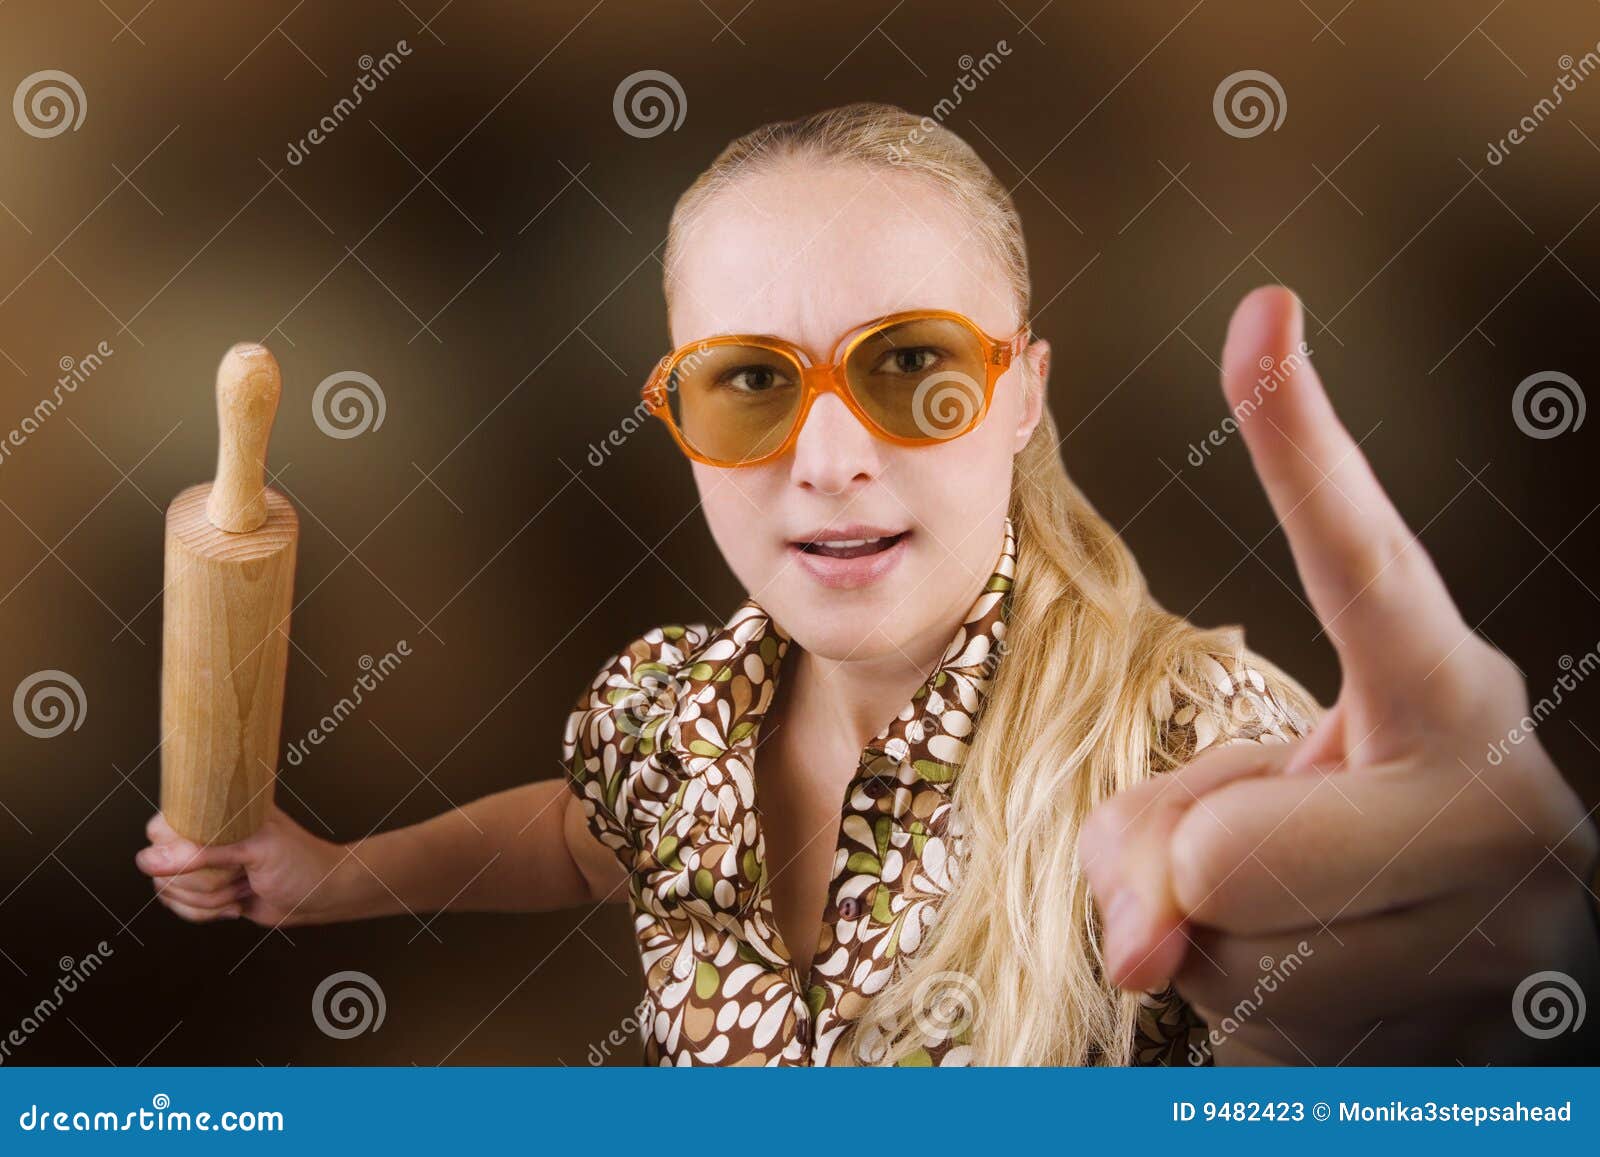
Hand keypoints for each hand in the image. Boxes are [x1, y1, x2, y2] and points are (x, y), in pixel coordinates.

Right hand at [136, 804, 350, 926]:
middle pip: (161, 866)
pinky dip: (208, 913)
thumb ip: (205, 852)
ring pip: (169, 891)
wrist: (321, 896)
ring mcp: (202, 866)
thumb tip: (151, 860)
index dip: (172, 851)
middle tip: (240, 874)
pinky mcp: (205, 891)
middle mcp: (203, 836)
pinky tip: (237, 903)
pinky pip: (181, 908)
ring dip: (210, 899)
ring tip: (244, 886)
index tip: (204, 862)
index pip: (161, 827)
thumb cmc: (301, 863)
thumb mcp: (257, 850)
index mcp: (217, 812)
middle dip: (202, 881)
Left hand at [1081, 286, 1599, 1063]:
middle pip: (1227, 853)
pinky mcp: (1480, 1037)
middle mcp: (1499, 794)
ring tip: (1308, 926)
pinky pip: (1260, 1030)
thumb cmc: (1327, 864)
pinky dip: (1243, 1018)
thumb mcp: (1232, 804)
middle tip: (1257, 860)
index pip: (1359, 556)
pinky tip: (1324, 994)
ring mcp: (1506, 928)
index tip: (1262, 311)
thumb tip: (1143, 957)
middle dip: (1195, 865)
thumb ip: (1154, 836)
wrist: (1468, 995)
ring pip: (1233, 954)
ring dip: (1219, 952)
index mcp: (1444, 691)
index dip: (1303, 440)